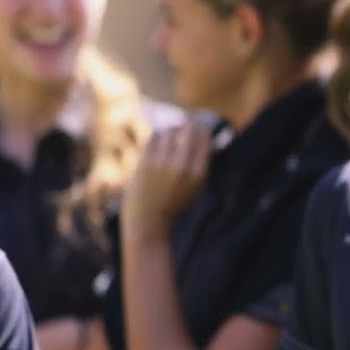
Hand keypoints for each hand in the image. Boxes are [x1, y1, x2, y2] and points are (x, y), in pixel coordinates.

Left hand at [122, 122, 210, 243]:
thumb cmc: (173, 207)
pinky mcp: (145, 163)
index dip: (202, 130)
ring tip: (172, 133)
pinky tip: (159, 139)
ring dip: (172, 130)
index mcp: (198, 174)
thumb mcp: (195, 189)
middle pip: (188, 131)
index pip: (204, 139)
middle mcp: (182, 166)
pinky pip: (154, 139)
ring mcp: (162, 164)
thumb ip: (198, 165)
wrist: (148, 223)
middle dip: (188, 126)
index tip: (200, 128)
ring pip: (169, 132)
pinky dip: (158, 136)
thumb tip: (200, 139)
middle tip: (186, 125)